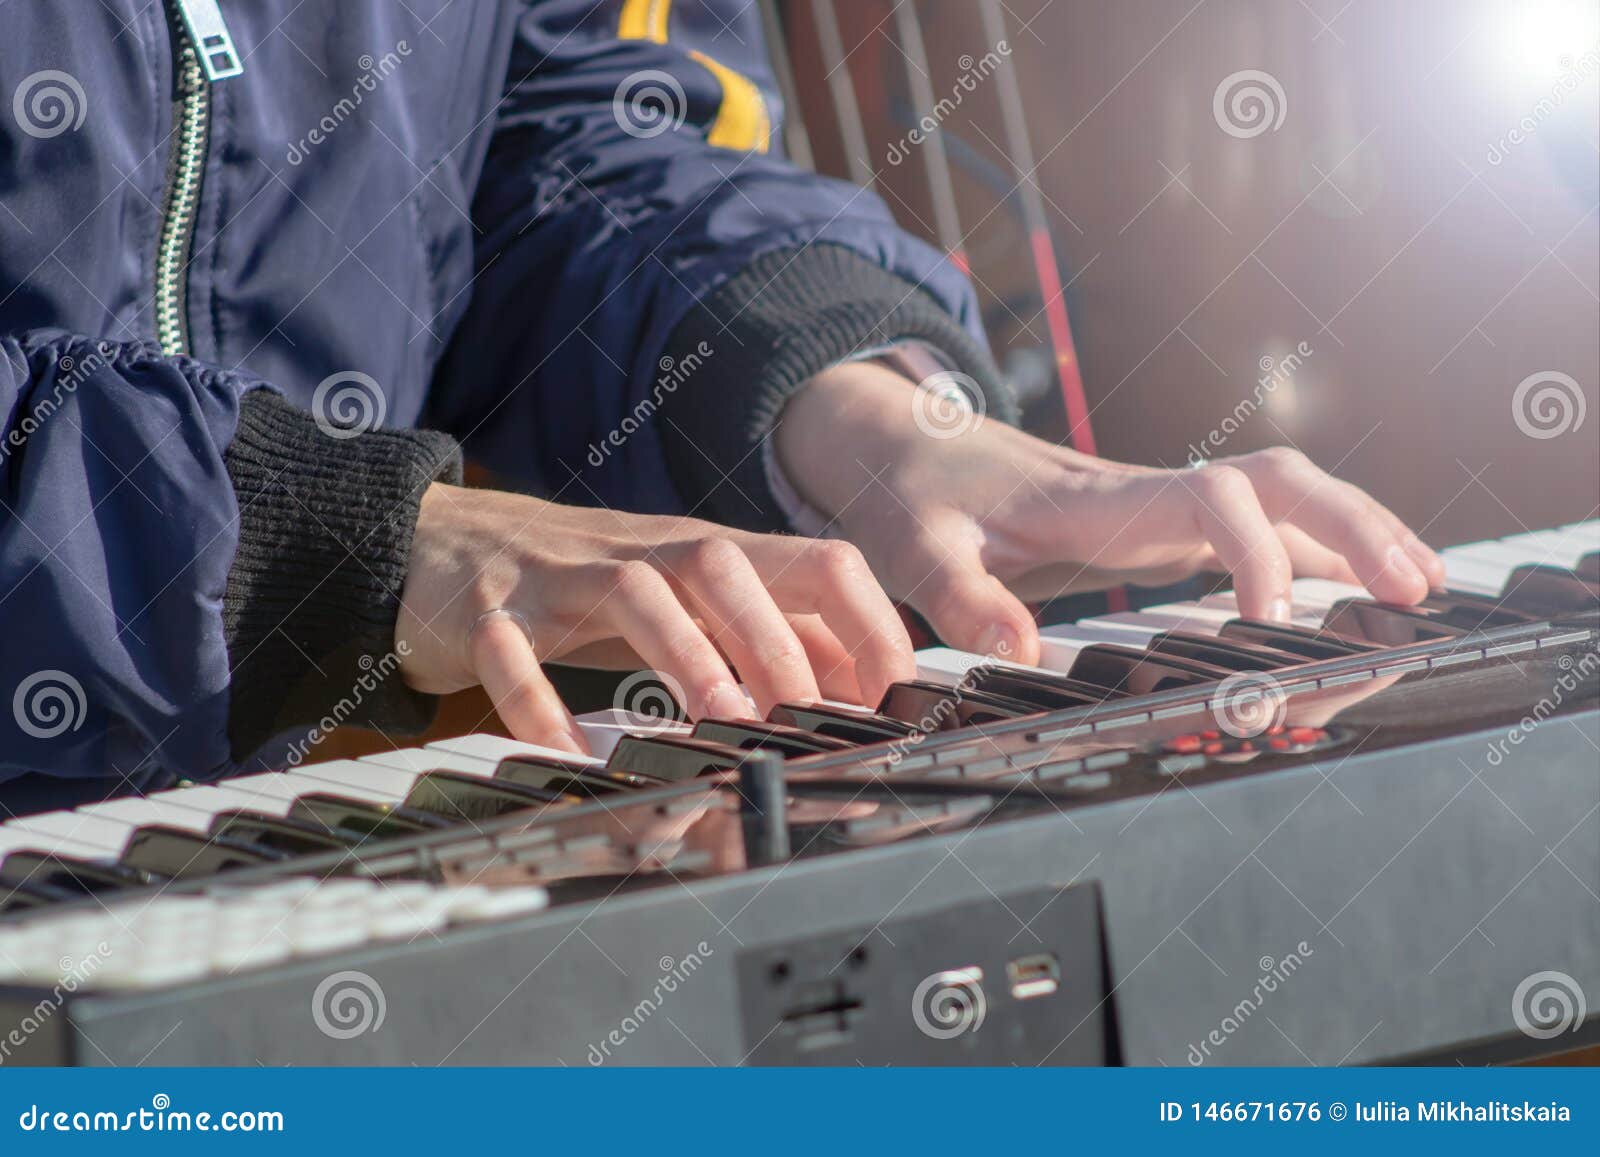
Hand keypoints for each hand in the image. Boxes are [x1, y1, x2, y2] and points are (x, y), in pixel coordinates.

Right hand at [395, 483, 914, 750]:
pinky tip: (574, 755)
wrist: (439, 542)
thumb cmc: (585, 583)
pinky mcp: (488, 609)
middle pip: (722, 566)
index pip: (812, 561)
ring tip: (719, 724)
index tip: (890, 698)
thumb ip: (768, 632)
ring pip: (633, 592)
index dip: (866, 622)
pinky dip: (541, 702)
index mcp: (704, 554)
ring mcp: (559, 574)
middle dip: (775, 643)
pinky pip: (514, 650)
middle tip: (802, 721)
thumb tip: (862, 684)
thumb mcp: (687, 600)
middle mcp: (640, 551)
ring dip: (685, 656)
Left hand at [775, 361, 1445, 664]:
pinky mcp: (1157, 523)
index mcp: (1101, 500)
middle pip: (1279, 481)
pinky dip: (1316, 546)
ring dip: (1354, 529)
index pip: (1212, 499)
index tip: (1272, 618)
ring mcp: (1159, 505)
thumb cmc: (915, 493)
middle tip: (1414, 588)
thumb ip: (964, 597)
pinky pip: (1257, 523)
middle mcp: (1147, 494)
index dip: (1257, 549)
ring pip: (1282, 495)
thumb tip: (1020, 652)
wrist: (900, 441)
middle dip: (1353, 524)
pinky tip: (1357, 582)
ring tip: (1423, 585)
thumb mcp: (920, 547)